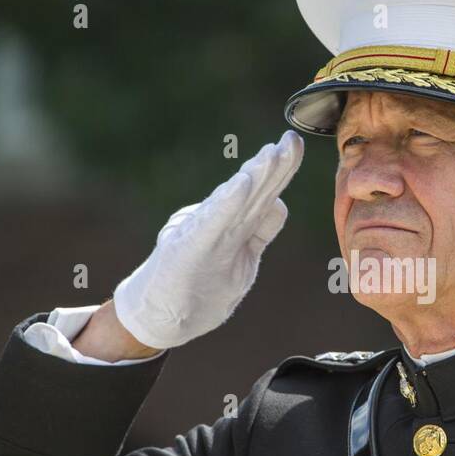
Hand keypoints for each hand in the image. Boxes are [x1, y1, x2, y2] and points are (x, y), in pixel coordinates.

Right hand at [110, 130, 303, 349]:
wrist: (160, 316)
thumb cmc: (197, 283)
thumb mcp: (239, 257)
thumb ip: (259, 231)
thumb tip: (278, 205)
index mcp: (238, 230)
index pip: (265, 195)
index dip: (281, 171)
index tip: (294, 144)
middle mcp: (223, 227)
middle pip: (255, 193)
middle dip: (275, 165)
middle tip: (292, 139)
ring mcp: (205, 236)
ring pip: (237, 203)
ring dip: (255, 177)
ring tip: (271, 153)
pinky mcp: (189, 250)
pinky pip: (214, 224)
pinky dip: (228, 203)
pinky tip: (242, 184)